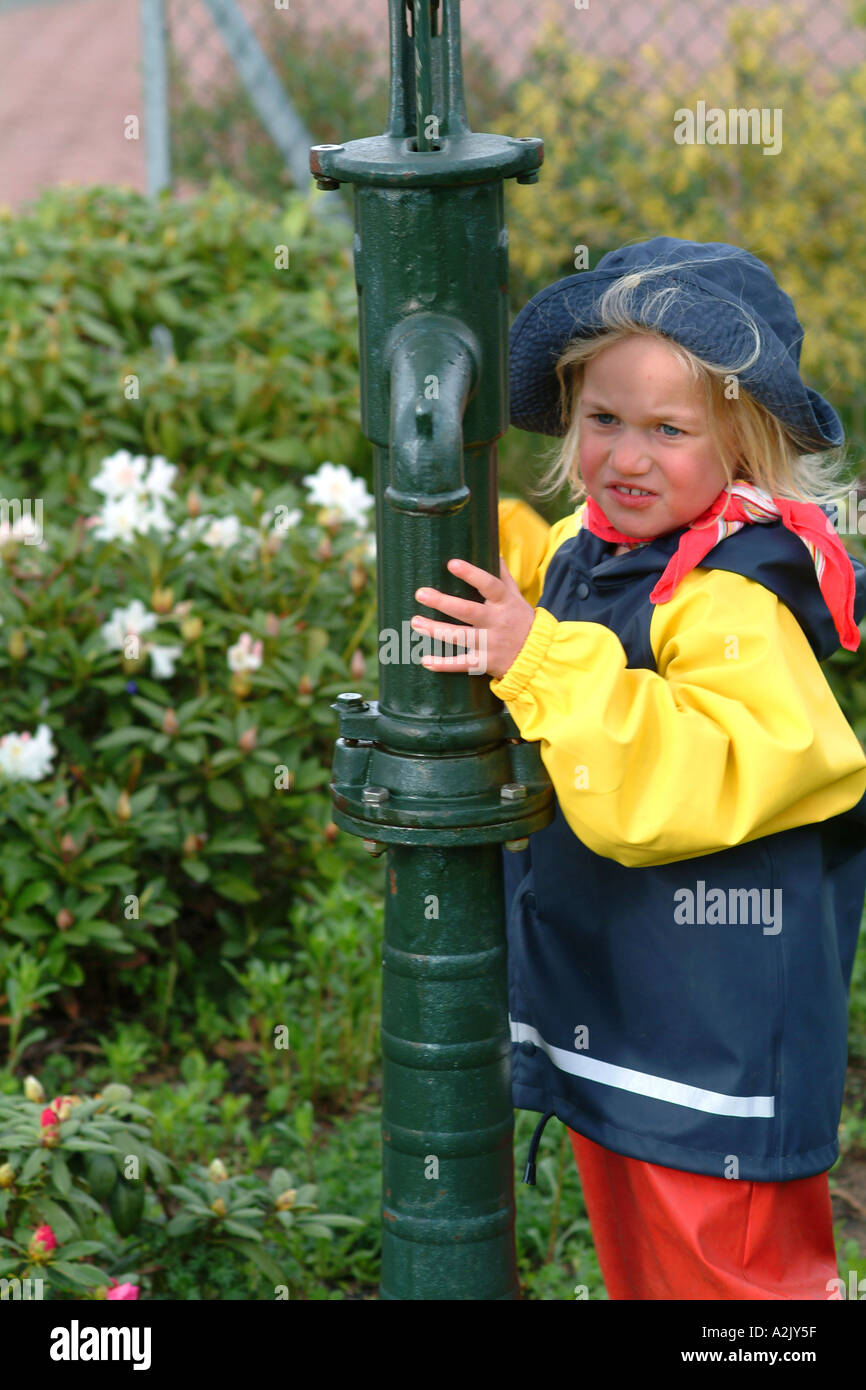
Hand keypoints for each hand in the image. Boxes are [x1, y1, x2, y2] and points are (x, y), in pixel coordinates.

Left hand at [410, 556, 535, 680]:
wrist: (538, 656)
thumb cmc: (522, 621)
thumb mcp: (517, 597)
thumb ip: (503, 576)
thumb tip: (493, 550)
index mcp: (504, 602)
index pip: (489, 585)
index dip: (471, 574)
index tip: (451, 564)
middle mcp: (497, 622)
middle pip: (468, 611)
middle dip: (443, 602)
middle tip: (420, 593)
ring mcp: (490, 644)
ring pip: (460, 637)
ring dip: (435, 630)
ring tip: (415, 622)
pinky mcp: (485, 662)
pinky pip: (462, 664)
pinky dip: (443, 664)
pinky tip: (425, 661)